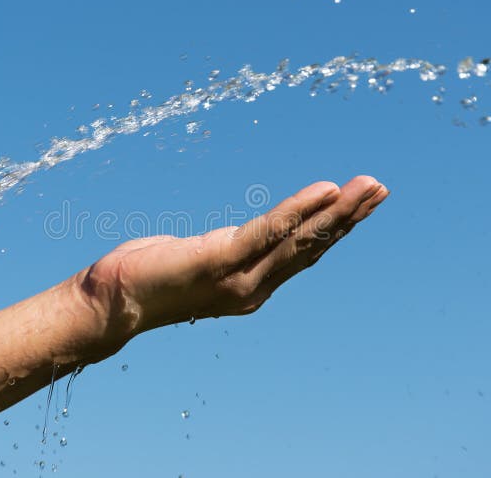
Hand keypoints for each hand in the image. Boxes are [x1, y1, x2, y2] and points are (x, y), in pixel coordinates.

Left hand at [72, 176, 388, 356]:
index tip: (359, 202)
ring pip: (299, 239)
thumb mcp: (201, 259)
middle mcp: (253, 287)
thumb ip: (233, 250)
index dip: (335, 228)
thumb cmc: (150, 277)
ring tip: (368, 187)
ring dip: (338, 211)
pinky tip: (325, 191)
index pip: (303, 253)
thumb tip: (252, 236)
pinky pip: (267, 231)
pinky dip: (299, 210)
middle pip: (312, 247)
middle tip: (379, 188)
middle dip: (349, 217)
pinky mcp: (217, 260)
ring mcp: (238, 277)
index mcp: (252, 286)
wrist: (110, 303)